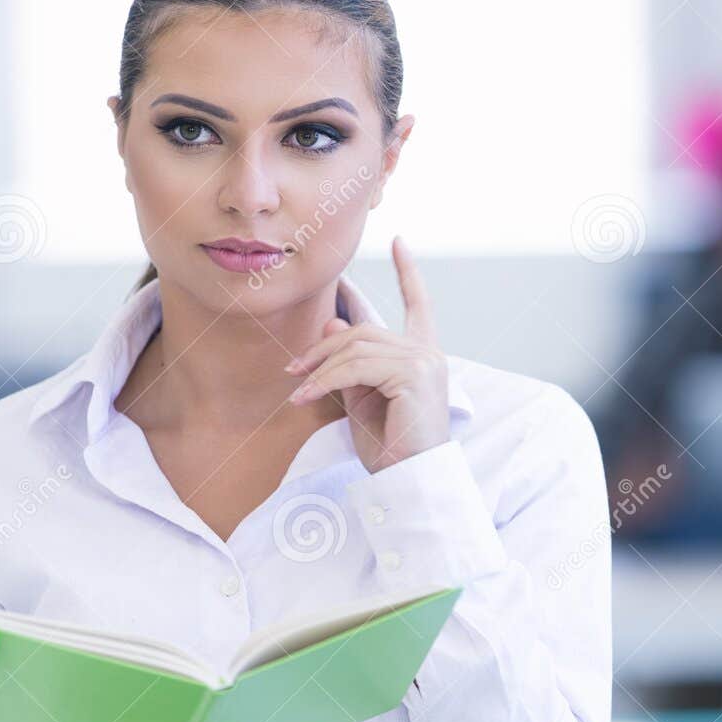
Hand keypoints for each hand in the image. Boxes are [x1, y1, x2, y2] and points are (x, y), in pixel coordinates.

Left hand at [286, 236, 449, 472]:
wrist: (407, 479)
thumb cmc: (390, 446)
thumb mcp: (361, 399)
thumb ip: (349, 363)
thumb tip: (330, 324)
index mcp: (422, 355)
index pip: (419, 304)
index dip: (408, 272)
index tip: (399, 242)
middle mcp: (428, 352)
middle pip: (364, 331)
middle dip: (322, 348)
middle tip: (292, 371)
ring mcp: (424, 361)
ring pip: (356, 348)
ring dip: (319, 369)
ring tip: (297, 390)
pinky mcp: (413, 375)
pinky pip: (356, 368)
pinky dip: (325, 381)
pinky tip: (305, 397)